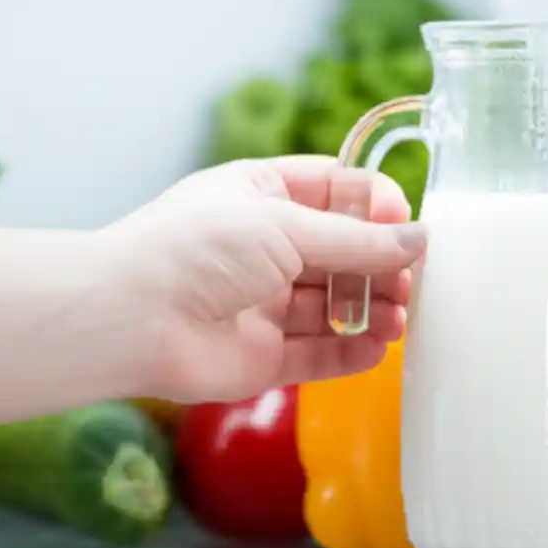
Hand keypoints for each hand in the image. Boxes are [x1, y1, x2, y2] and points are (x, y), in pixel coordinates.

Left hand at [100, 155, 425, 403]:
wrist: (129, 317)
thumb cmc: (195, 249)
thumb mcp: (284, 225)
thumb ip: (356, 240)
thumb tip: (418, 241)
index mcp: (261, 194)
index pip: (333, 191)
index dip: (375, 205)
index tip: (407, 225)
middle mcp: (263, 247)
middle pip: (341, 253)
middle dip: (380, 265)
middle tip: (411, 281)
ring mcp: (262, 304)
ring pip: (332, 306)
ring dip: (371, 309)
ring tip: (398, 317)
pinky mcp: (261, 357)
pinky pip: (317, 354)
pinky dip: (350, 353)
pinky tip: (377, 349)